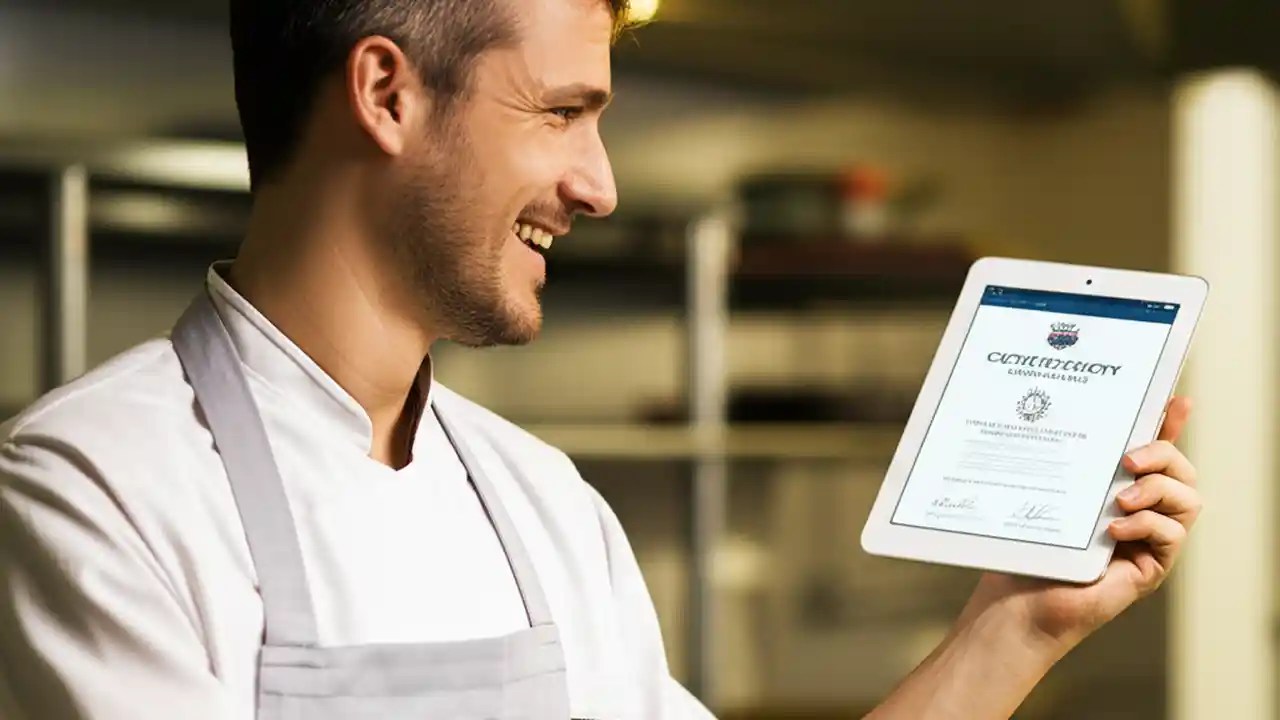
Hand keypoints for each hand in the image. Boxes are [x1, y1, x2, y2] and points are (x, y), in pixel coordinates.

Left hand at [967, 396, 1200, 649]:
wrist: (1018, 601)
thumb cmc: (1026, 550)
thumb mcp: (1044, 497)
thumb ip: (1062, 467)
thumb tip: (1050, 414)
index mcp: (1116, 488)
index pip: (1152, 451)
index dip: (1168, 423)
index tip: (1177, 398)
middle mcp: (1140, 511)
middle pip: (1180, 470)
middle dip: (1164, 453)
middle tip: (1128, 460)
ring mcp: (1148, 539)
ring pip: (1188, 499)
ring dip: (1159, 489)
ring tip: (1119, 499)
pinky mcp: (1151, 567)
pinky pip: (1173, 534)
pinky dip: (1148, 524)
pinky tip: (1114, 530)